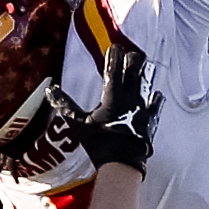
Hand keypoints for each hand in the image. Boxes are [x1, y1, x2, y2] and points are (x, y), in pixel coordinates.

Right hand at [46, 43, 161, 172]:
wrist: (122, 162)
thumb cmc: (99, 142)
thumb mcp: (79, 123)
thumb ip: (66, 105)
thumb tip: (50, 89)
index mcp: (112, 97)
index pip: (113, 71)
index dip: (114, 57)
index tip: (115, 46)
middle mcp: (130, 98)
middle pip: (133, 73)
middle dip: (133, 61)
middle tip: (132, 53)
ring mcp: (143, 109)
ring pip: (146, 85)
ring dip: (145, 75)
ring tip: (147, 65)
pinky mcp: (151, 120)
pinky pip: (156, 106)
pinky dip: (156, 99)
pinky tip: (157, 94)